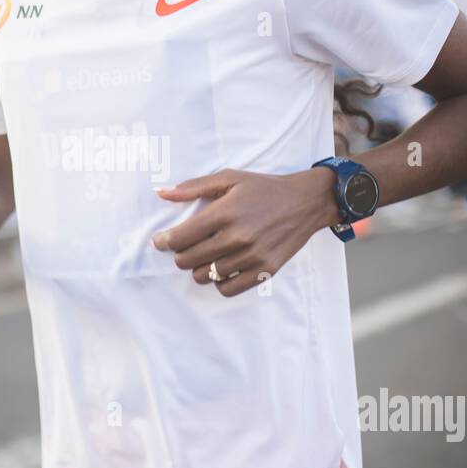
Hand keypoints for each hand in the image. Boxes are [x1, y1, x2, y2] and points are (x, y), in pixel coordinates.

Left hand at [150, 166, 330, 296]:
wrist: (305, 202)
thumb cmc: (264, 189)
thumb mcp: (229, 178)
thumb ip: (193, 187)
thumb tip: (162, 193)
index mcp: (224, 212)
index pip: (180, 238)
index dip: (164, 242)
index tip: (161, 241)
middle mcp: (237, 237)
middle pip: (188, 260)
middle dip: (180, 255)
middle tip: (186, 247)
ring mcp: (252, 256)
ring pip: (204, 276)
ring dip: (198, 268)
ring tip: (205, 256)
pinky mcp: (264, 271)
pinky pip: (227, 289)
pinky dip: (218, 282)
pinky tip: (221, 268)